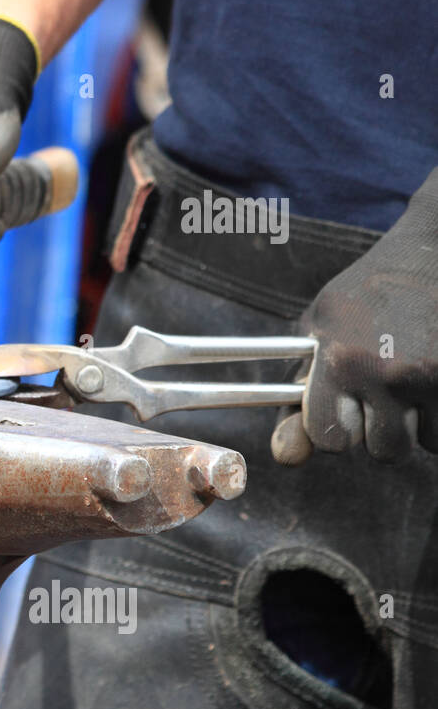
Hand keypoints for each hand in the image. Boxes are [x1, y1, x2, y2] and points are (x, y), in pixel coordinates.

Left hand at [272, 166, 437, 463]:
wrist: (434, 249)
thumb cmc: (367, 295)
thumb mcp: (319, 332)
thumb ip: (298, 397)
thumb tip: (286, 459)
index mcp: (340, 360)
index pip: (329, 439)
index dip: (336, 431)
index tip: (343, 411)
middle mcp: (387, 371)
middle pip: (383, 451)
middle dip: (384, 430)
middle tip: (386, 391)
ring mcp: (431, 375)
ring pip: (424, 444)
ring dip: (420, 423)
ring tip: (414, 379)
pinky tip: (434, 378)